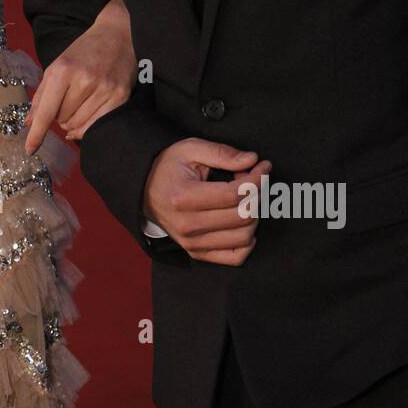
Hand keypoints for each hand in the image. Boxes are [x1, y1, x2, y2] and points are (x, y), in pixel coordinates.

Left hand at [23, 0, 136, 153]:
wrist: (118, 35)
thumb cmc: (84, 51)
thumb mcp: (57, 65)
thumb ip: (42, 95)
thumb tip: (30, 122)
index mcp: (63, 70)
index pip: (46, 111)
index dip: (37, 133)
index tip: (30, 149)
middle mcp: (84, 80)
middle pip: (62, 120)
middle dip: (59, 117)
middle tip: (66, 102)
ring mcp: (104, 89)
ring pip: (78, 125)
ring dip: (73, 122)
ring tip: (77, 106)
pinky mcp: (120, 96)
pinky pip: (97, 125)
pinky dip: (86, 128)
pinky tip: (84, 121)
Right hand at [143, 139, 272, 265]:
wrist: (145, 191)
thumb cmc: (169, 167)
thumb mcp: (191, 149)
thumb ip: (222, 153)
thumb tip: (252, 160)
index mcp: (183, 197)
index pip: (234, 195)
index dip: (256, 180)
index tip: (263, 166)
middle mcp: (187, 225)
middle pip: (242, 216)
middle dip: (256, 194)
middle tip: (252, 179)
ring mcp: (191, 243)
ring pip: (243, 237)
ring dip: (254, 215)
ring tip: (245, 199)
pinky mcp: (196, 252)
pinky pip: (234, 257)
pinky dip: (247, 242)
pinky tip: (243, 223)